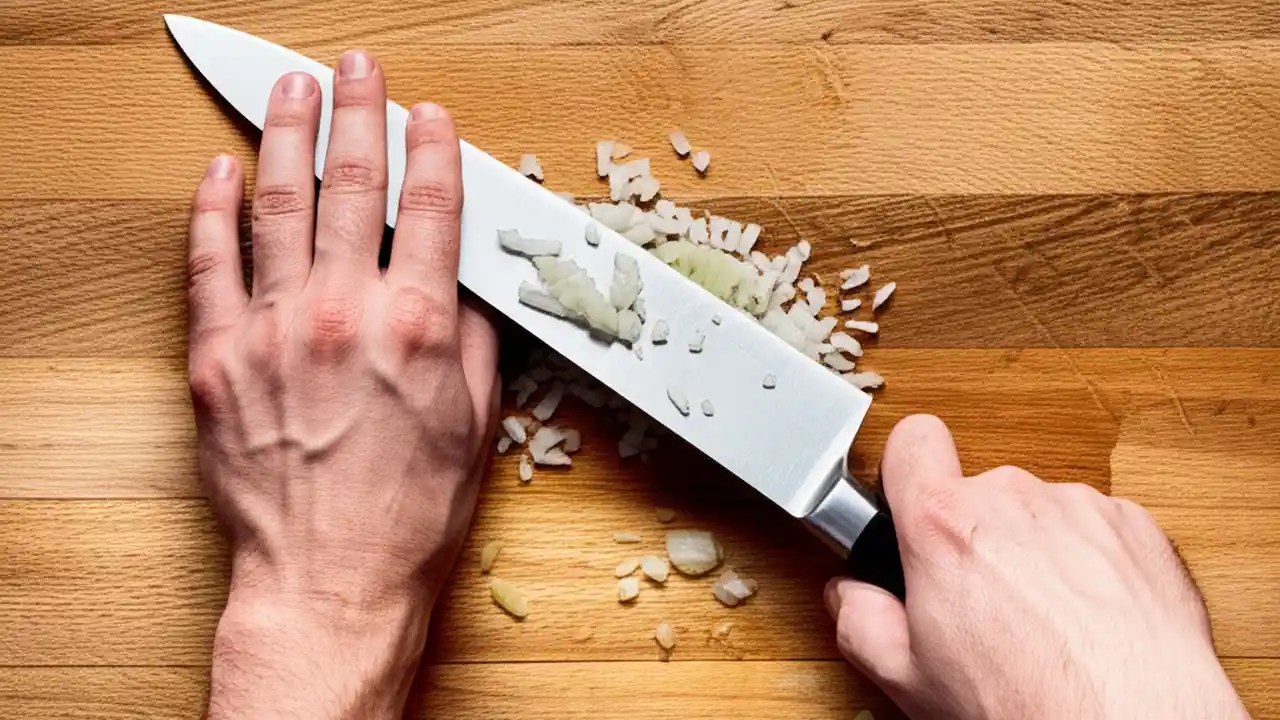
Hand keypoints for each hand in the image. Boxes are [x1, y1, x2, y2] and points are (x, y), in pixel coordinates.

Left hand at [186, 49, 497, 717]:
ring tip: (289, 92)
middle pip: (349, 186)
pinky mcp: (218, 358)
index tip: (430, 119)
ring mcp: (272, 330)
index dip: (432, 152)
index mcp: (416, 328)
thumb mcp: (475, 423)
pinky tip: (220, 174)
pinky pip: (211, 263)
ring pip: (275, 206)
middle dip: (356, 115)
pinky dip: (214, 211)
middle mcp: (342, 313)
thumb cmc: (409, 515)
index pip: (426, 210)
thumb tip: (462, 283)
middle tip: (356, 71)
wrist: (330, 580)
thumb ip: (470, 338)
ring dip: (283, 138)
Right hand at [827, 415, 1248, 719]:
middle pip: (978, 491)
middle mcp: (1012, 498)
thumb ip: (859, 621)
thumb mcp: (907, 679)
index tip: (912, 500)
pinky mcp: (1135, 526)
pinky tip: (1092, 616)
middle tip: (983, 605)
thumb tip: (851, 594)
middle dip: (975, 536)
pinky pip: (1095, 527)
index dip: (908, 468)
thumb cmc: (1028, 704)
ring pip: (1038, 512)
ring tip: (1047, 619)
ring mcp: (1079, 506)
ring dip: (1035, 550)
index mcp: (944, 525)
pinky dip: (1090, 561)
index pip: (911, 440)